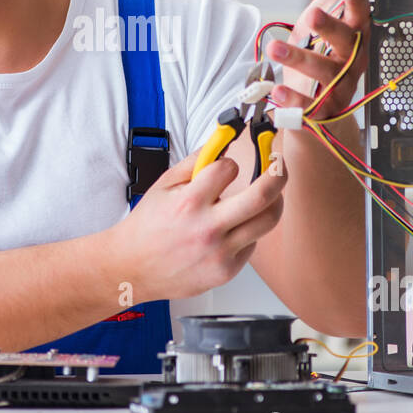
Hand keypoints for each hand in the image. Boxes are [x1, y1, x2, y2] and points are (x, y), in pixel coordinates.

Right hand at [109, 148, 285, 302]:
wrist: (132, 268)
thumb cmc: (146, 227)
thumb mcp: (163, 185)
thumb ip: (195, 162)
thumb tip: (221, 142)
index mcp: (189, 202)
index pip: (229, 169)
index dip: (231, 163)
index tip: (229, 166)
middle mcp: (208, 228)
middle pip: (262, 196)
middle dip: (278, 173)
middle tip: (280, 165)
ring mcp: (220, 252)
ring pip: (267, 221)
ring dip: (273, 202)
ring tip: (270, 194)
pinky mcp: (226, 270)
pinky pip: (252, 244)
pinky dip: (249, 230)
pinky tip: (234, 227)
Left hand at [266, 0, 370, 121]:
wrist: (319, 102)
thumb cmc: (325, 50)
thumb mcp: (331, 11)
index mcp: (357, 36)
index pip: (362, 16)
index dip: (358, 1)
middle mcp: (353, 62)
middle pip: (347, 44)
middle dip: (330, 28)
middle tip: (312, 14)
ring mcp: (340, 88)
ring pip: (325, 73)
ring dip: (300, 59)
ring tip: (275, 48)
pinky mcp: (323, 110)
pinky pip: (310, 106)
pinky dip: (293, 99)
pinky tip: (276, 89)